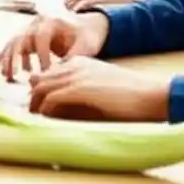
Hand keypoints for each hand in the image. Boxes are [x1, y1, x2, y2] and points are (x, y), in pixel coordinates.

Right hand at [0, 12, 109, 80]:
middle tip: (15, 76)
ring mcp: (29, 28)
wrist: (85, 26)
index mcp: (52, 21)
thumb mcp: (86, 45)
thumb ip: (75, 57)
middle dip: (17, 58)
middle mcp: (37, 22)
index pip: (41, 37)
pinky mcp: (26, 36)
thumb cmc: (86, 36)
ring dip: (8, 59)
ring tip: (8, 77)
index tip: (44, 72)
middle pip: (22, 37)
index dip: (41, 55)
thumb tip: (61, 74)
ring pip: (13, 42)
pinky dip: (6, 57)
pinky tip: (2, 71)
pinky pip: (12, 46)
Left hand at [28, 56, 170, 121]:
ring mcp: (76, 75)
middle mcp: (74, 65)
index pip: (47, 74)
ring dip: (35, 105)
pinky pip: (50, 99)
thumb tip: (60, 110)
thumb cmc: (130, 96)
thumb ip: (80, 91)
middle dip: (33, 98)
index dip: (41, 91)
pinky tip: (48, 121)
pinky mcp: (79, 89)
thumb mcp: (100, 87)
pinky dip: (45, 111)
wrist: (150, 95)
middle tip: (34, 116)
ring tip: (37, 121)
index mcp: (79, 62)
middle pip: (39, 79)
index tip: (40, 108)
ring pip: (40, 87)